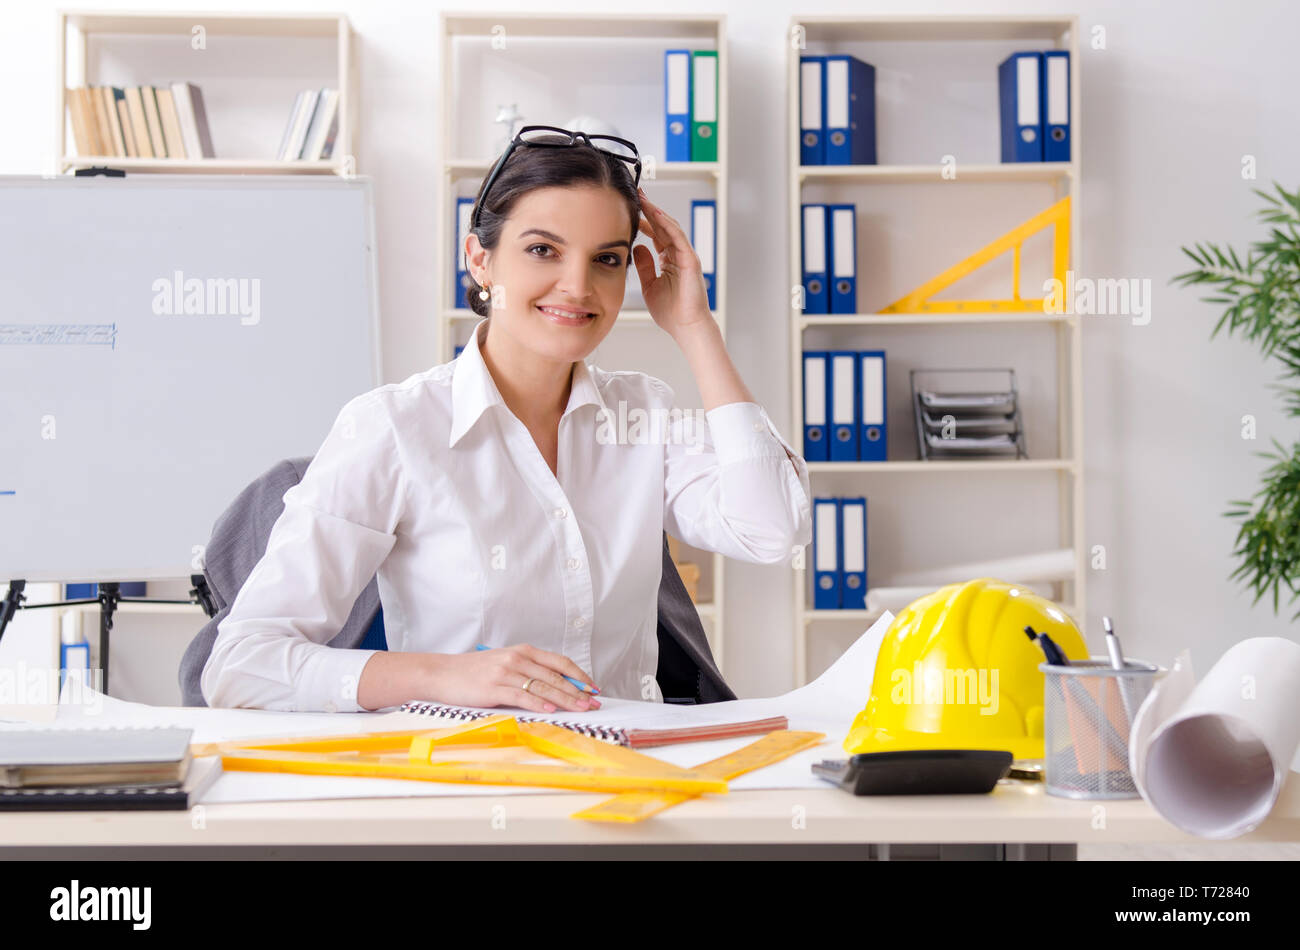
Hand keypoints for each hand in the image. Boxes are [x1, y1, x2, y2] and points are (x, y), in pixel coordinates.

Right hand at [425, 645, 600, 713]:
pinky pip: (521, 696)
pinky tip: (551, 709)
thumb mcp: (504, 663)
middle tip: (594, 703)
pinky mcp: (493, 688)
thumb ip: (528, 671)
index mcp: (523, 651)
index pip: (560, 662)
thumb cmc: (473, 671)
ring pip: (543, 686)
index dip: (579, 675)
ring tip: (581, 709)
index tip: (593, 687)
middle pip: (555, 676)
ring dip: (565, 699)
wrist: (441, 673)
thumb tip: (557, 687)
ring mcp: (505, 672)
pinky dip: (539, 703)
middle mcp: (517, 658)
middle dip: (578, 691)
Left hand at [632, 188, 716, 339]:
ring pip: (670, 227)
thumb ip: (645, 266)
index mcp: (669, 260)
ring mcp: (686, 256)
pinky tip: (654, 214)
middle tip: (636, 193)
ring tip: (642, 198)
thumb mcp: (649, 286)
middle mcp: (679, 255)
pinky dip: (666, 225)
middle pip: (663, 226)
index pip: (656, 234)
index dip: (643, 221)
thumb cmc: (671, 312)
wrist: (686, 328)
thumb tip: (636, 247)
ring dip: (656, 211)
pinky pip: (678, 237)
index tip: (629, 209)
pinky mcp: (690, 261)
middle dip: (649, 209)